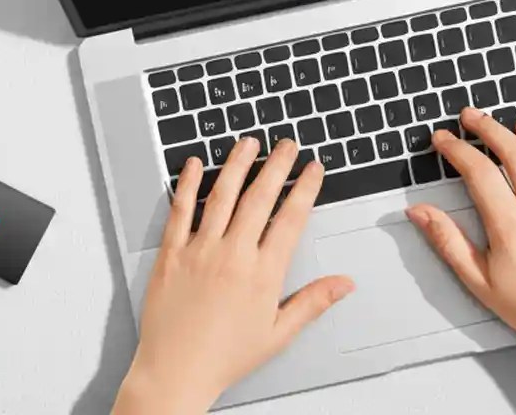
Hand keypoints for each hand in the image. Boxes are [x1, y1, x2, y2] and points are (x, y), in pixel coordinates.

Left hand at [113, 138, 353, 414]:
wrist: (176, 371)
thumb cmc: (225, 356)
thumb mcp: (279, 333)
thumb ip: (312, 302)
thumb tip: (344, 283)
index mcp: (263, 273)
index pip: (290, 218)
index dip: (305, 188)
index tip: (313, 169)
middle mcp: (233, 255)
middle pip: (259, 198)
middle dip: (277, 166)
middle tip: (287, 145)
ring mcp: (200, 251)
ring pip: (221, 195)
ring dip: (237, 164)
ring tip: (248, 143)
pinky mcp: (171, 254)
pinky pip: (180, 211)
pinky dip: (187, 184)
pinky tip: (195, 165)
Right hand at [406, 108, 515, 414]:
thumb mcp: (478, 280)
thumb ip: (447, 241)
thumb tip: (419, 212)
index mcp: (508, 226)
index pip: (477, 172)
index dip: (456, 150)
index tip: (442, 140)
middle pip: (509, 152)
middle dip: (484, 129)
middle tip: (467, 117)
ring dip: (515, 132)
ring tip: (499, 121)